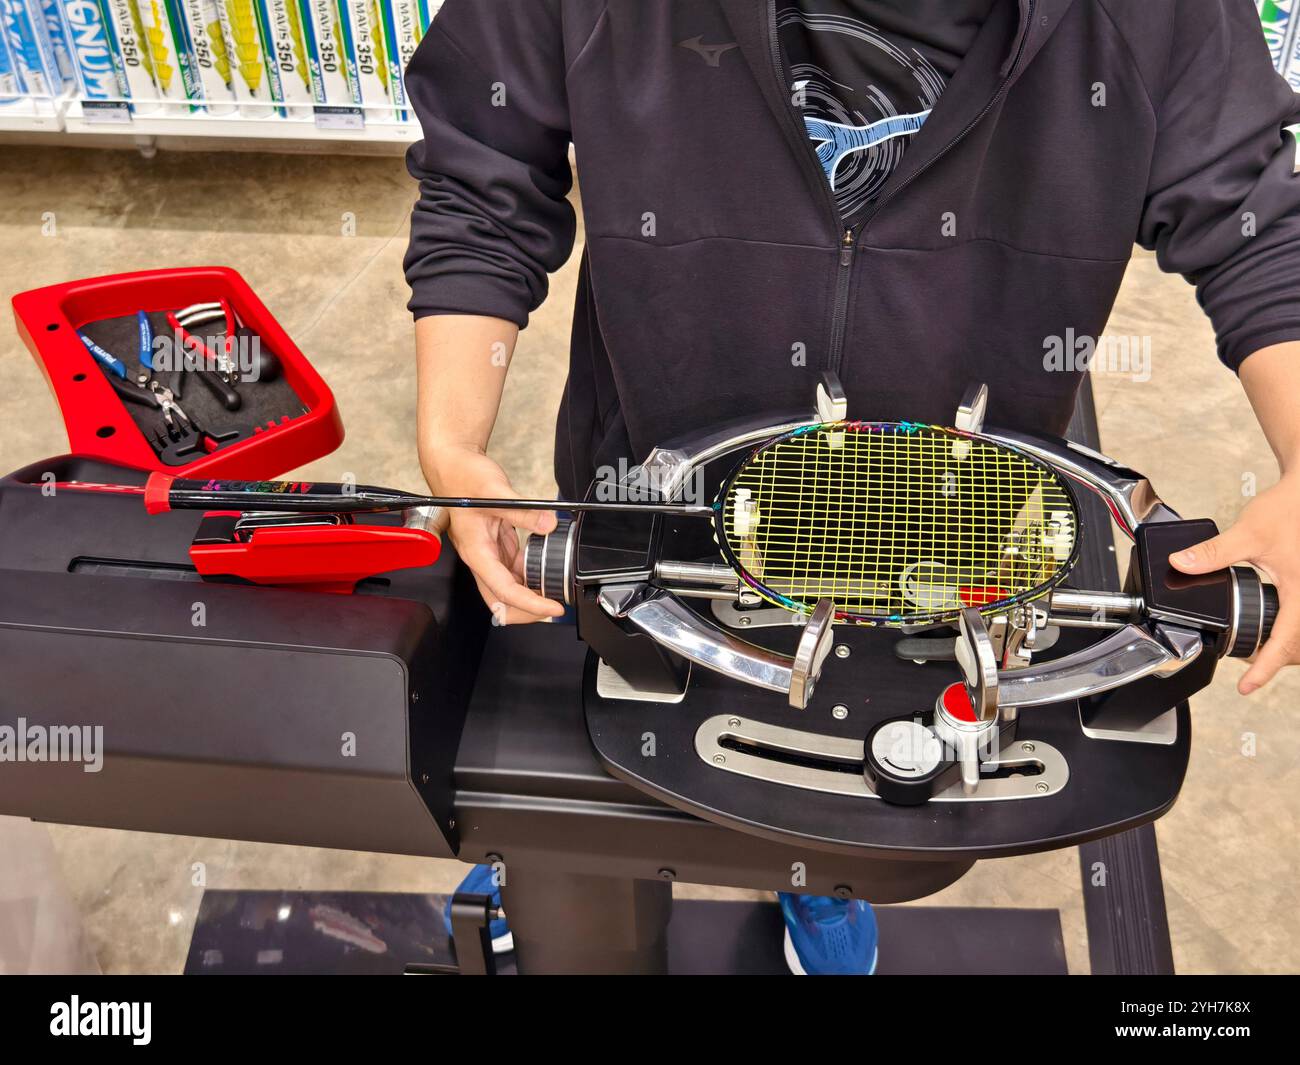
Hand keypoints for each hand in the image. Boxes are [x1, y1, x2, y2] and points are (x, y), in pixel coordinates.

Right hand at [424, 444, 564, 623]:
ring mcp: (488, 553)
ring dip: (529, 594)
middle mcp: (481, 558)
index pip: (504, 591)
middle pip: (502, 600)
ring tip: (554, 591)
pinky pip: (513, 569)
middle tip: (554, 607)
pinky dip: (529, 574)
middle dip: (527, 611)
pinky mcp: (496, 545)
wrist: (453, 466)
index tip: (551, 607)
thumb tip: (548, 524)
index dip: (529, 604)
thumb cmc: (463, 478)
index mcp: (476, 552)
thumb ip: (524, 511)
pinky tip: (544, 568)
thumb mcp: (496, 492)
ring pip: (508, 587)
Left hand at [1169, 471, 1299, 693]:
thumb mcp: (1249, 533)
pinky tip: (1272, 627)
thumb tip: (1180, 564)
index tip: (1246, 687)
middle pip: (1297, 643)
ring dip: (1283, 645)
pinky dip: (1287, 628)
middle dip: (1275, 659)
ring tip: (1259, 654)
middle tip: (1249, 668)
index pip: (1283, 640)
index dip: (1265, 668)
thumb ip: (1214, 552)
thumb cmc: (1290, 509)